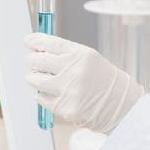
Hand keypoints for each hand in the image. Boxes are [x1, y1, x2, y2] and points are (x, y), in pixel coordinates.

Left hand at [24, 33, 143, 133]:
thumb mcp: (90, 59)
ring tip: (44, 80)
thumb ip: (65, 53)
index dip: (35, 41)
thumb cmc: (105, 81)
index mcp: (81, 55)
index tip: (28, 42)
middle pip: (37, 61)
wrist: (122, 105)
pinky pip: (41, 98)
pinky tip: (55, 94)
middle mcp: (74, 71)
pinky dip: (44, 95)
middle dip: (33, 61)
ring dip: (35, 79)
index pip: (49, 43)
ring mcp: (69, 91)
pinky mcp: (65, 108)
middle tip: (36, 63)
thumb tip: (38, 49)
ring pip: (35, 80)